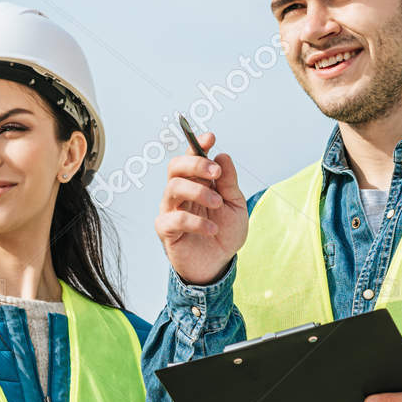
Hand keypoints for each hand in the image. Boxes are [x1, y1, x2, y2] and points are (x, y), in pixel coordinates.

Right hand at [155, 130, 247, 285]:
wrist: (219, 264)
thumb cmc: (225, 233)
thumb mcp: (235, 205)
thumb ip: (229, 182)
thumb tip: (222, 156)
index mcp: (197, 182)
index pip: (191, 157)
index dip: (197, 144)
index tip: (210, 138)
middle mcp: (181, 192)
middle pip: (175, 166)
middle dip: (195, 163)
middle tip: (215, 174)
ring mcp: (171, 209)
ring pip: (173, 187)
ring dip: (198, 191)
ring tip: (217, 204)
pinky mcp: (166, 229)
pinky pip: (175, 218)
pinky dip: (196, 222)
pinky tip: (212, 230)